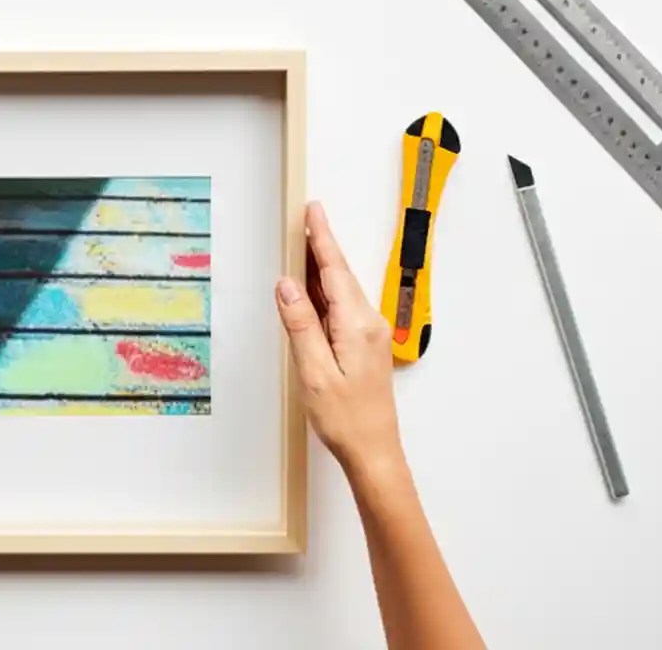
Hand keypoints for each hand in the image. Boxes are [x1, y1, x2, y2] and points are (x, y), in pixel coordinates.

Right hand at [274, 203, 403, 473]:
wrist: (374, 450)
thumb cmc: (346, 418)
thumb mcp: (315, 371)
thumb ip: (301, 324)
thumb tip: (287, 286)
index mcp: (356, 326)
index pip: (335, 271)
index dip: (322, 238)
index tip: (313, 210)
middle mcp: (368, 324)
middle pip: (339, 276)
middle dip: (320, 246)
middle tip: (303, 219)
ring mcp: (368, 335)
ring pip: (340, 292)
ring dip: (320, 270)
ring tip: (301, 247)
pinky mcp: (364, 346)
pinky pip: (342, 309)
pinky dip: (324, 294)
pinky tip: (311, 292)